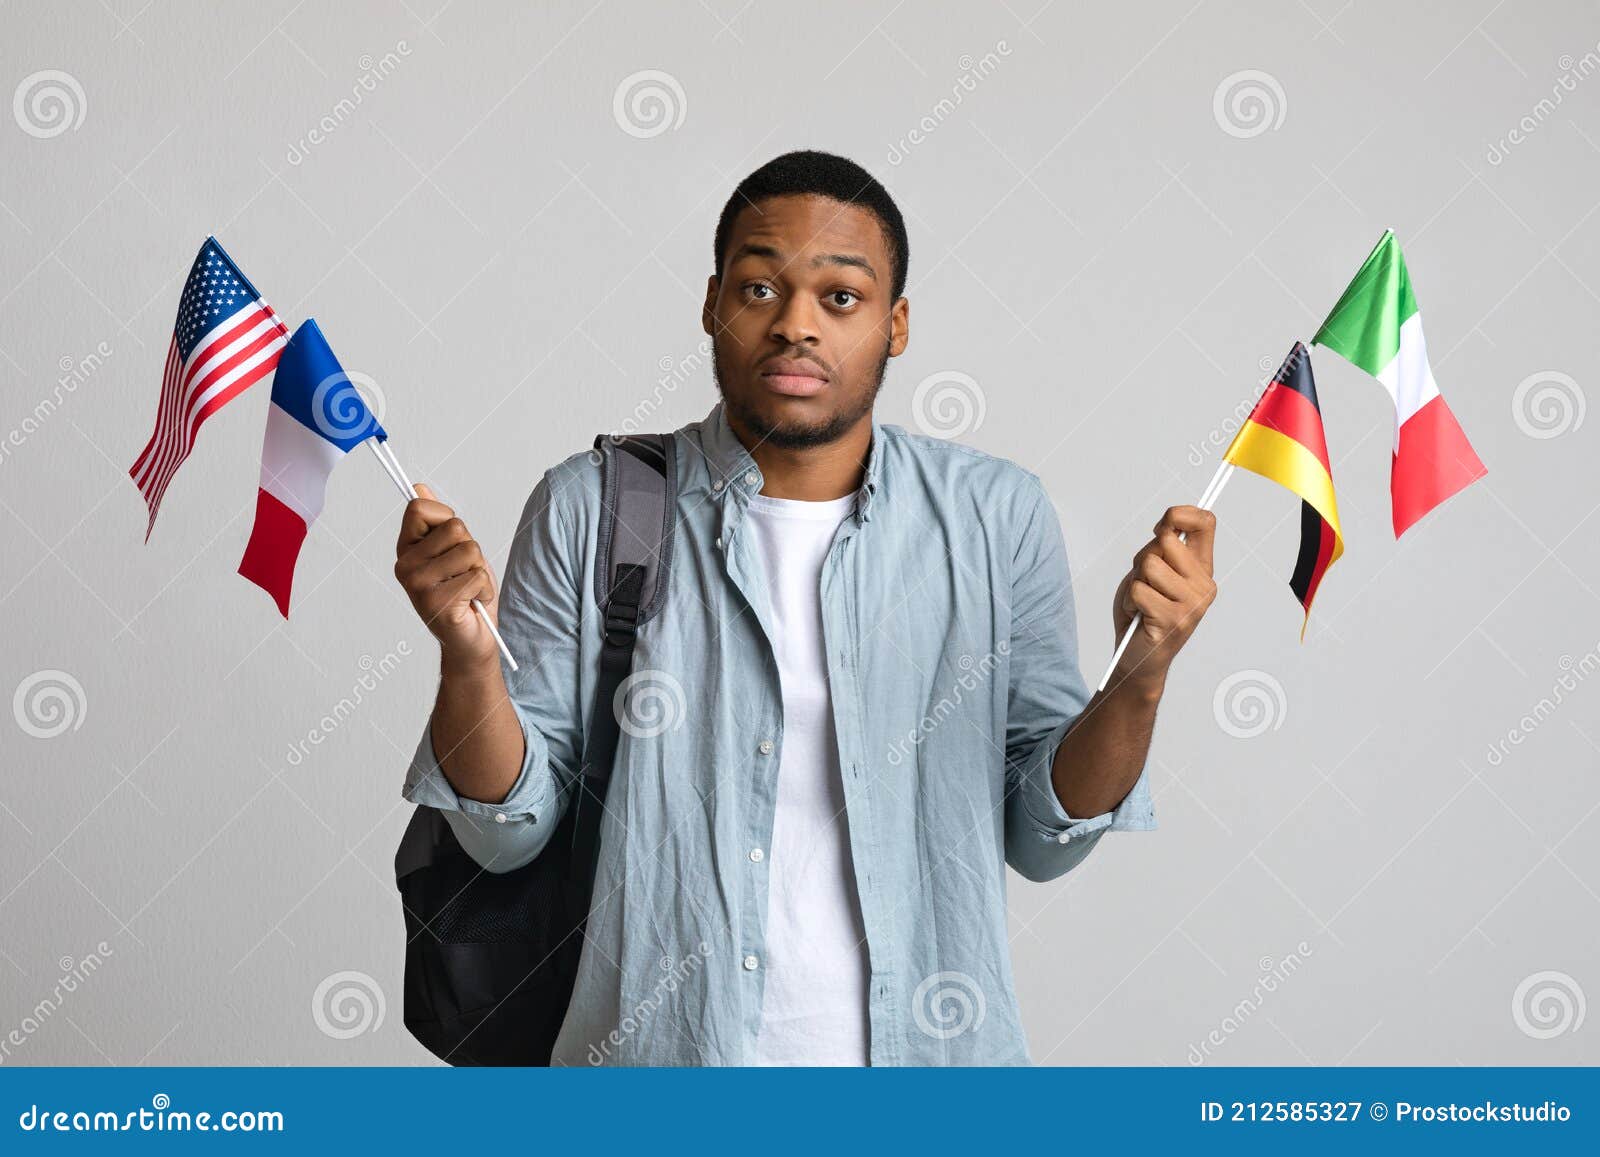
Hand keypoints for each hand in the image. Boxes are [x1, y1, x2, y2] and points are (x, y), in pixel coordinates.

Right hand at [394, 483, 500, 672]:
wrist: (472, 640)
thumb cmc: (466, 593)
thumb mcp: (454, 550)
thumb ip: (437, 522)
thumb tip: (419, 487)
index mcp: (406, 549)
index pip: (420, 507)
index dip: (446, 518)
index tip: (451, 542)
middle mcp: (405, 566)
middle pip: (454, 526)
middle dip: (471, 548)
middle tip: (463, 573)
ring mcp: (418, 586)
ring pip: (469, 550)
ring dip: (480, 570)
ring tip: (468, 589)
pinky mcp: (436, 604)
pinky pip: (477, 576)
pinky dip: (484, 590)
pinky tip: (472, 604)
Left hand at [1110, 505, 1217, 691]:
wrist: (1137, 659)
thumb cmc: (1142, 613)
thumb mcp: (1152, 573)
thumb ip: (1162, 550)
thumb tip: (1167, 525)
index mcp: (1202, 569)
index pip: (1205, 522)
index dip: (1179, 514)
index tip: (1160, 526)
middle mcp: (1204, 585)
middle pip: (1165, 540)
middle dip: (1142, 558)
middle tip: (1144, 583)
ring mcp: (1192, 604)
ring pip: (1149, 565)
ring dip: (1134, 583)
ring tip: (1141, 603)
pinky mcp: (1174, 621)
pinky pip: (1138, 591)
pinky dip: (1129, 603)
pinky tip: (1138, 618)